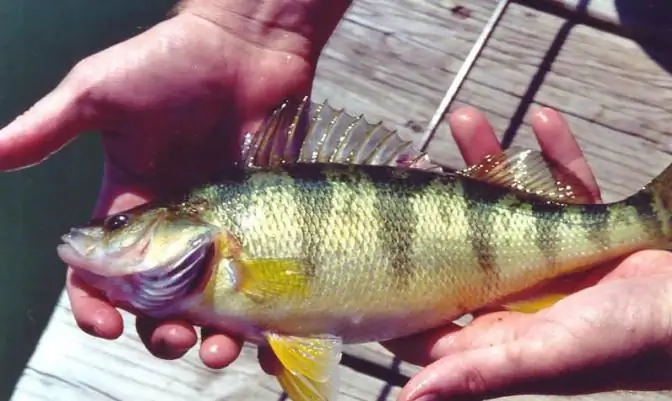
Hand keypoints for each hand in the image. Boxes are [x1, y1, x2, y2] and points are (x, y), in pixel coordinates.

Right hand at [0, 4, 327, 368]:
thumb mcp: (99, 94)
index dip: (94, 303)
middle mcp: (175, 225)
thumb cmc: (171, 63)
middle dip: (160, 330)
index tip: (104, 325)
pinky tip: (265, 333)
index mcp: (128, 205)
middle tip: (176, 340)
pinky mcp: (264, 223)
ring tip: (219, 348)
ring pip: (212, 299)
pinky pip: (262, 278)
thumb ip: (48, 130)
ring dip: (209, 334)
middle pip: (158, 300)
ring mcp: (223, 226)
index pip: (100, 271)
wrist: (247, 46)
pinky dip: (262, 313)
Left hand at [384, 107, 671, 399]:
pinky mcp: (586, 234)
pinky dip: (558, 155)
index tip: (370, 241)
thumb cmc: (630, 340)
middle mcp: (516, 292)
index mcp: (496, 325)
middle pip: (460, 242)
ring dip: (489, 158)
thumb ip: (478, 371)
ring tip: (466, 119)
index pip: (431, 308)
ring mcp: (550, 259)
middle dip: (437, 198)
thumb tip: (409, 398)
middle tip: (415, 159)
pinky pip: (565, 186)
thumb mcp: (547, 354)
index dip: (399, 279)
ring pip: (507, 202)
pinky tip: (546, 122)